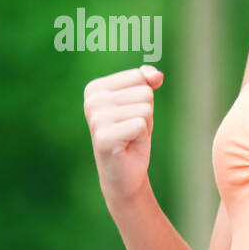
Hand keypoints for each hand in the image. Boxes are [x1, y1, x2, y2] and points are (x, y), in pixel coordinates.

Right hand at [83, 64, 163, 204]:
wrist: (125, 173)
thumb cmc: (132, 134)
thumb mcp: (142, 102)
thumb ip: (147, 79)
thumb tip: (156, 76)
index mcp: (95, 88)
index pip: (138, 76)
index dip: (143, 98)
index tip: (129, 115)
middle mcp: (92, 100)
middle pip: (144, 92)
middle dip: (145, 113)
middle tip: (131, 129)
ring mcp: (96, 119)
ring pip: (145, 108)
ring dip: (145, 126)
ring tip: (130, 137)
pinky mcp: (104, 137)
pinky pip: (141, 125)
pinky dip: (142, 138)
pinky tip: (129, 146)